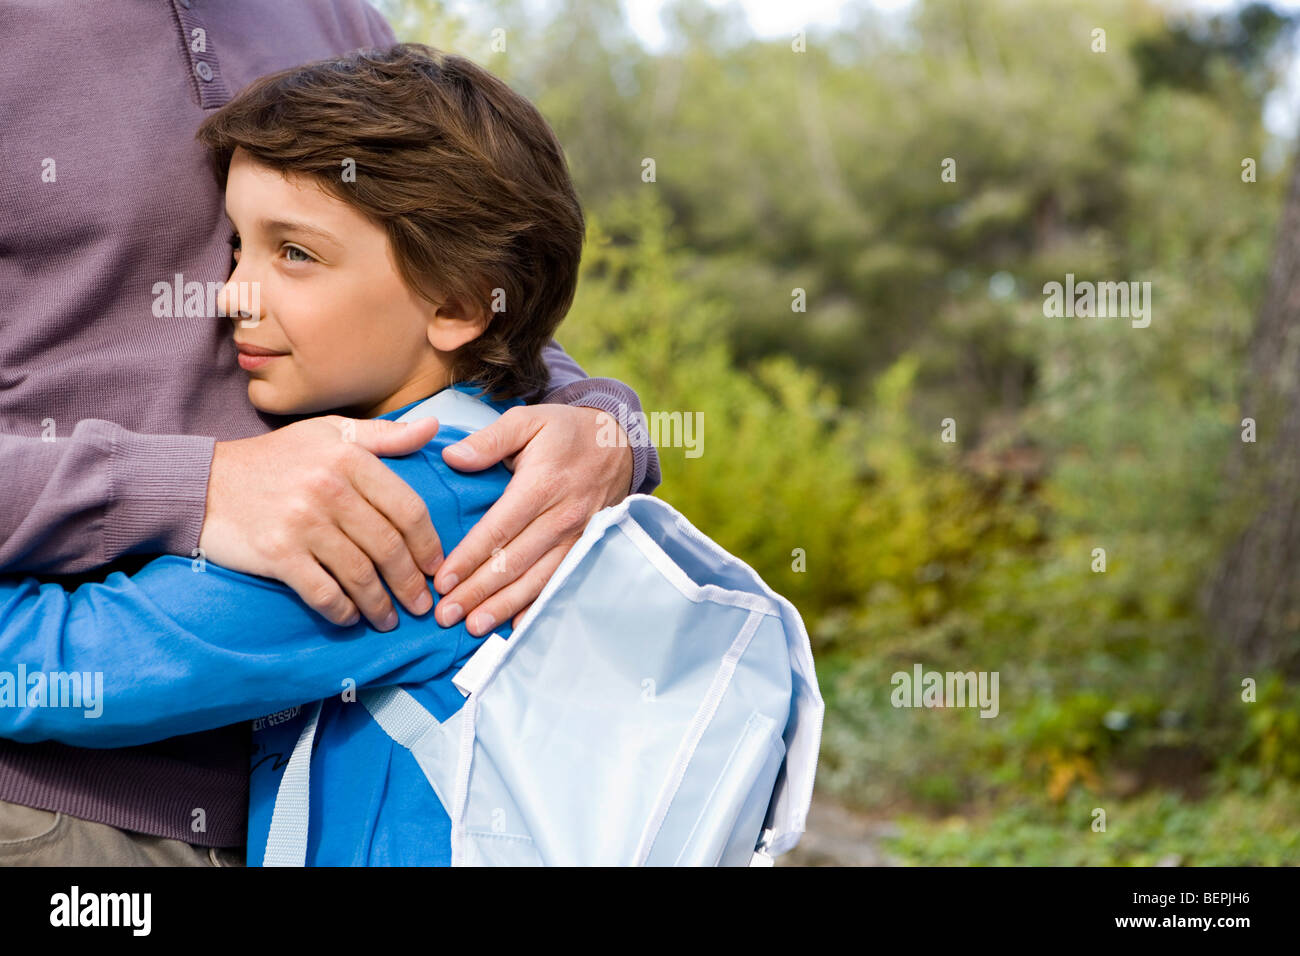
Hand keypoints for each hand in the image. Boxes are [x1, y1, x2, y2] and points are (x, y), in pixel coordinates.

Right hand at [198, 415, 444, 629]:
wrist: (201, 482)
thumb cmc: (273, 459)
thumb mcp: (328, 433)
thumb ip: (384, 435)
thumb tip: (433, 429)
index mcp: (349, 458)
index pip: (408, 508)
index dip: (429, 544)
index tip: (436, 567)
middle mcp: (329, 488)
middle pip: (389, 547)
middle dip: (411, 583)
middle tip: (421, 604)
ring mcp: (302, 522)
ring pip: (360, 574)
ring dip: (381, 605)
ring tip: (390, 620)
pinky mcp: (276, 553)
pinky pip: (323, 593)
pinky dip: (342, 612)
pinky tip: (350, 617)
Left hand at [433, 405, 634, 634]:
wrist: (619, 443)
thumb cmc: (565, 431)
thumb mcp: (528, 420)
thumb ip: (490, 440)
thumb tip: (453, 457)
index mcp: (541, 484)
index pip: (498, 529)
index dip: (469, 558)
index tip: (442, 581)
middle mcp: (562, 516)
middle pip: (514, 562)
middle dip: (478, 592)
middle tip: (447, 615)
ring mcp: (577, 536)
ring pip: (536, 578)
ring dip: (503, 605)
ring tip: (474, 627)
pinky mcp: (586, 547)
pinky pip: (559, 580)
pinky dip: (537, 605)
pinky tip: (515, 625)